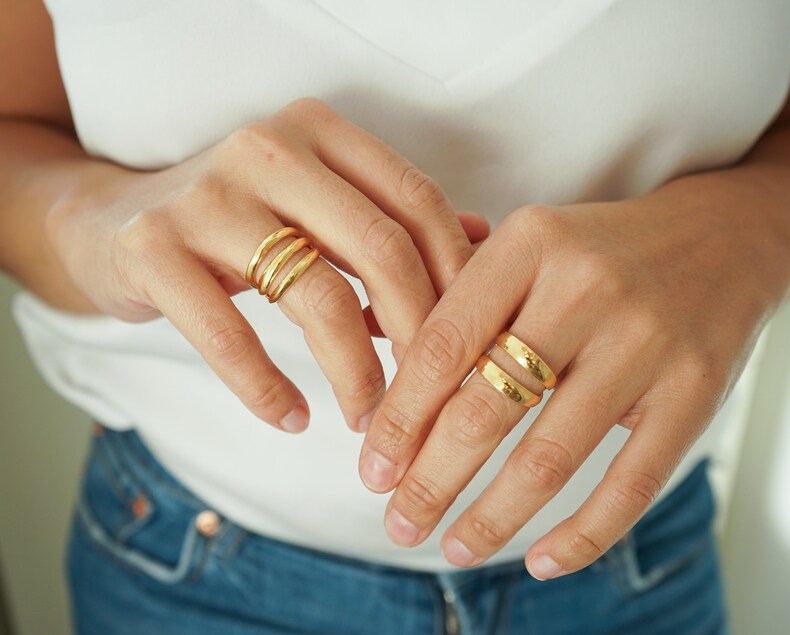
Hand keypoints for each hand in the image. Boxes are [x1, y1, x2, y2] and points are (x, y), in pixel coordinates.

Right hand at [46, 97, 485, 432]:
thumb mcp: (317, 208)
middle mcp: (270, 149)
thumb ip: (394, 221)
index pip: (418, 204)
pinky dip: (266, 388)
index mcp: (321, 134)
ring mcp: (208, 195)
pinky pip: (228, 334)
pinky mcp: (154, 247)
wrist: (112, 222)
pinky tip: (291, 419)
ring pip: (315, 295)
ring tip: (366, 419)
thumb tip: (484, 244)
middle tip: (427, 398)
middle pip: (381, 249)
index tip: (471, 345)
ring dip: (354, 373)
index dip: (456, 281)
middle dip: (420, 337)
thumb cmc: (238, 223)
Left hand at [358, 185, 789, 576]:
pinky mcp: (695, 390)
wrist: (717, 238)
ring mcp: (645, 341)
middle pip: (486, 408)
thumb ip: (454, 291)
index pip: (444, 345)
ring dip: (492, 518)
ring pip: (551, 454)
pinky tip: (542, 560)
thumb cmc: (595, 252)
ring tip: (454, 547)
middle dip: (431, 480)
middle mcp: (586, 287)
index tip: (372, 470)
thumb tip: (374, 346)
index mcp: (530, 243)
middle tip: (399, 522)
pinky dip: (582, 535)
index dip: (400, 419)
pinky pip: (632, 482)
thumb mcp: (524, 245)